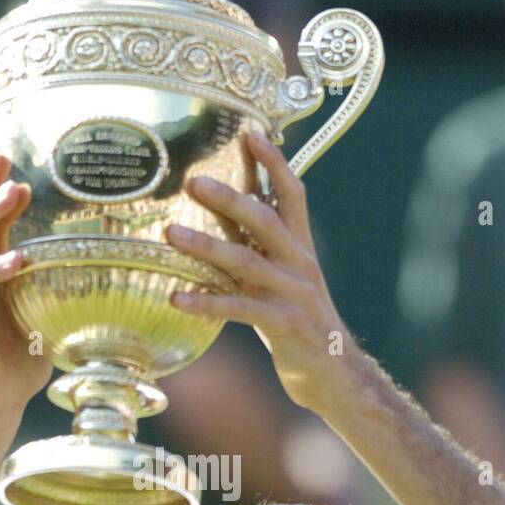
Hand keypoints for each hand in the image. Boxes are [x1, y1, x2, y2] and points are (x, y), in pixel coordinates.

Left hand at [164, 130, 348, 411]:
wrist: (334, 371)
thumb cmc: (297, 321)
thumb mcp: (283, 278)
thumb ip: (260, 248)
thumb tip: (229, 211)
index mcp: (301, 247)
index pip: (291, 194)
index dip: (274, 162)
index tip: (251, 132)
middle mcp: (300, 263)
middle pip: (265, 219)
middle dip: (230, 197)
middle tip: (193, 181)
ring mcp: (294, 294)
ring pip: (246, 262)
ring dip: (205, 245)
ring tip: (170, 234)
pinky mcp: (284, 324)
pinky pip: (238, 309)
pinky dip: (206, 303)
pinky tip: (176, 298)